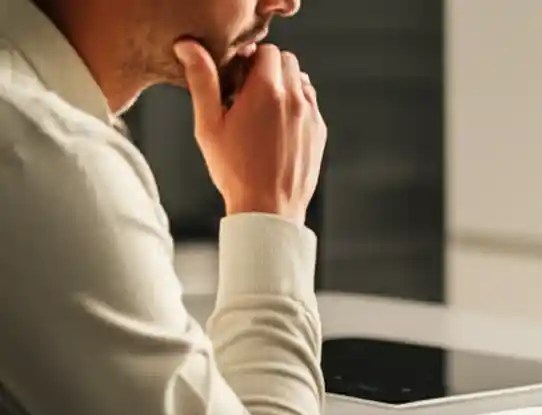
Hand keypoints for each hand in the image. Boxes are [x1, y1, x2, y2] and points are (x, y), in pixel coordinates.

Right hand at [174, 41, 326, 223]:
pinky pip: (311, 105)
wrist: (269, 208)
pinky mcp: (319, 132)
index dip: (250, 58)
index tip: (237, 76)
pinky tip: (278, 126)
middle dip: (268, 68)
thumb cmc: (235, 170)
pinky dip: (296, 105)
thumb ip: (202, 80)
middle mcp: (295, 99)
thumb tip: (189, 45)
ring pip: (302, 81)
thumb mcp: (209, 124)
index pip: (267, 50)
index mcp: (267, 91)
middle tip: (247, 91)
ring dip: (284, 85)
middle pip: (287, 62)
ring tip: (263, 110)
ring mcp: (311, 116)